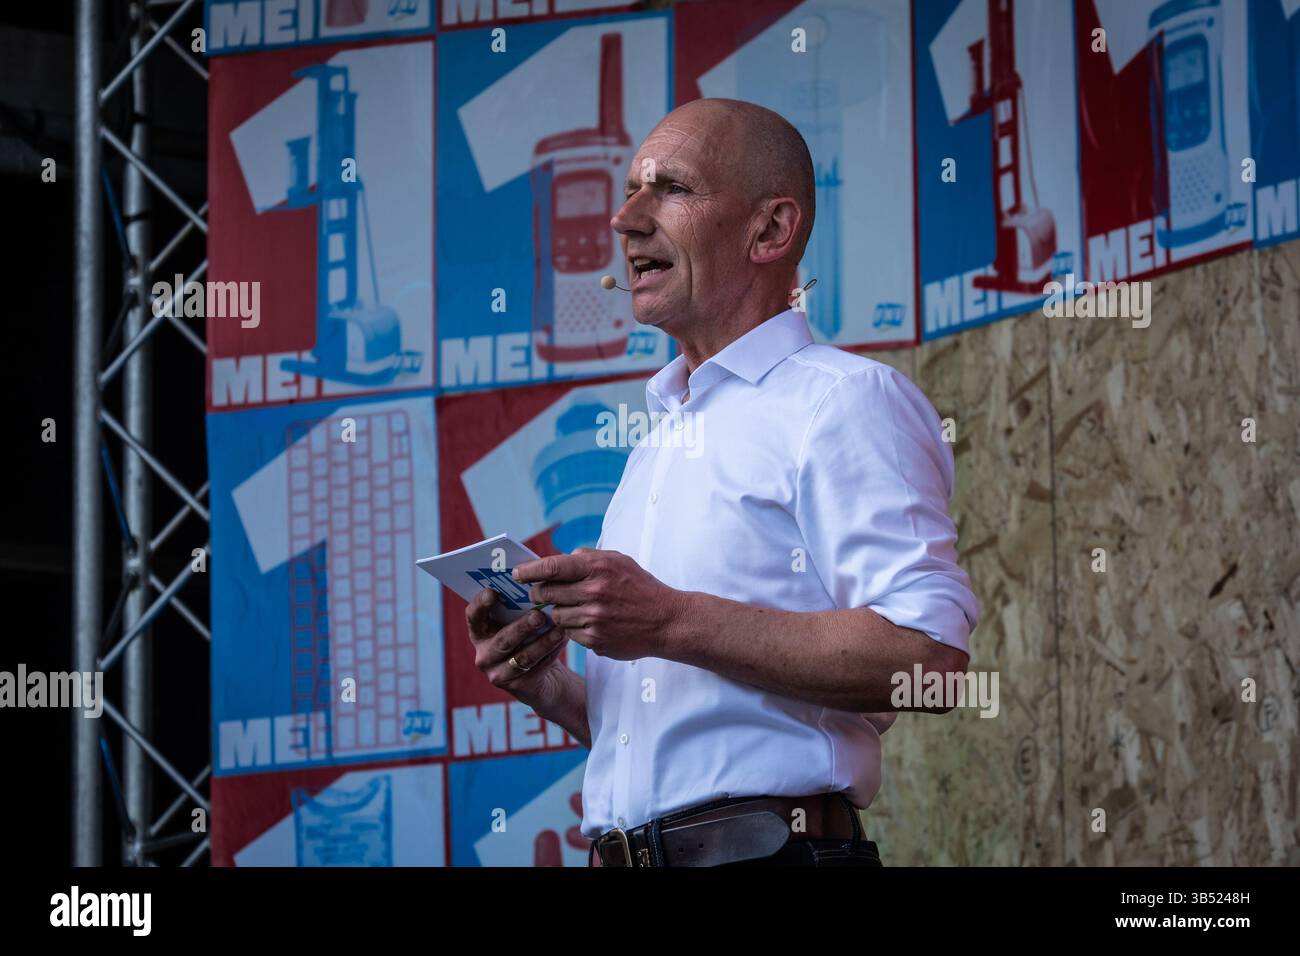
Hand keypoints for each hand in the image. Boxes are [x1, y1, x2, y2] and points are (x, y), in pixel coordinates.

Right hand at [466, 588, 571, 710]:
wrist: (540, 676)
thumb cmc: (528, 639)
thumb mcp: (519, 622)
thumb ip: (520, 609)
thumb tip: (537, 586)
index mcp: (480, 633)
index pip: (473, 616)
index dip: (480, 604)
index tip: (493, 592)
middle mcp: (484, 655)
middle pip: (502, 640)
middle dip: (521, 627)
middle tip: (539, 616)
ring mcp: (497, 673)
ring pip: (522, 657)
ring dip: (543, 642)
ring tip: (560, 630)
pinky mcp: (516, 687)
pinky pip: (535, 669)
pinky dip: (551, 653)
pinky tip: (563, 641)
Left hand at [512, 548, 685, 660]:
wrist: (666, 621)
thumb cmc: (640, 587)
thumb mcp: (618, 561)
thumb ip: (588, 557)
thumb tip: (560, 559)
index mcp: (598, 567)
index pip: (552, 566)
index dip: (529, 570)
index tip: (517, 573)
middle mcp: (594, 591)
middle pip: (546, 592)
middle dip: (539, 593)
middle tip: (540, 593)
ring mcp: (594, 617)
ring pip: (555, 615)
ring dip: (559, 612)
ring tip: (576, 608)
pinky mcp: (594, 639)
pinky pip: (568, 633)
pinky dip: (573, 628)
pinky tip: (589, 623)